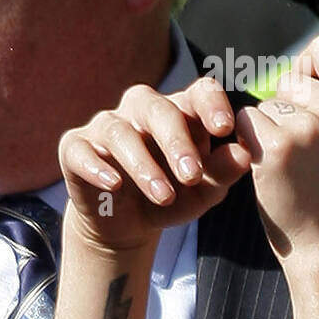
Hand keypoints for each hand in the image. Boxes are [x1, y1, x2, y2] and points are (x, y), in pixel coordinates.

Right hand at [59, 78, 250, 250]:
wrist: (126, 226)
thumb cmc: (170, 198)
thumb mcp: (202, 192)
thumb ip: (223, 172)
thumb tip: (243, 153)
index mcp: (179, 111)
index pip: (198, 92)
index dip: (212, 104)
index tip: (225, 128)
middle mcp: (141, 110)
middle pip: (159, 109)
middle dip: (177, 142)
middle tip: (193, 175)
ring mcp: (106, 126)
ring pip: (122, 132)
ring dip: (144, 165)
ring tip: (163, 197)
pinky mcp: (75, 147)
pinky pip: (83, 149)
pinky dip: (98, 166)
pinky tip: (115, 184)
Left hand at [235, 35, 318, 259]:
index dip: (310, 69)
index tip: (312, 98)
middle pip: (293, 77)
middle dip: (289, 105)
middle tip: (305, 148)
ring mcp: (308, 127)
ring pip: (269, 103)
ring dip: (272, 129)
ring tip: (295, 167)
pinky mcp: (276, 146)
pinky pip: (247, 121)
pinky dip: (251, 143)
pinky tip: (272, 169)